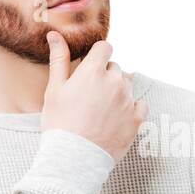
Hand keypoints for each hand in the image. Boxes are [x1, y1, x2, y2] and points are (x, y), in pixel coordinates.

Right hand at [41, 32, 147, 163]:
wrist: (74, 160)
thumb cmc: (60, 124)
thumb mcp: (54, 90)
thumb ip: (59, 59)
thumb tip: (54, 34)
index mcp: (93, 72)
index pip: (105, 48)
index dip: (97, 56)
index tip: (90, 68)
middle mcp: (115, 82)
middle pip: (115, 68)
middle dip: (105, 76)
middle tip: (90, 97)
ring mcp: (128, 101)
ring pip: (127, 85)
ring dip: (118, 92)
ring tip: (100, 111)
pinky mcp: (137, 119)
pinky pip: (140, 105)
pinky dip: (131, 109)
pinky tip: (115, 120)